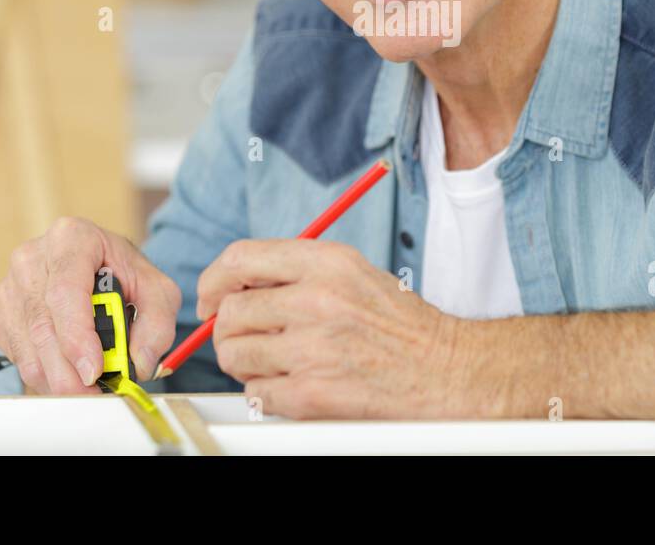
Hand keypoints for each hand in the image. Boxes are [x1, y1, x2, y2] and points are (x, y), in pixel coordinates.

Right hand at [0, 217, 181, 394]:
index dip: (77, 336)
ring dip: (58, 378)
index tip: (94, 370)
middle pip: (43, 326)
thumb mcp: (156, 288)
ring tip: (89, 388)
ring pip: (28, 348)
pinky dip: (45, 375)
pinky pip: (17, 356)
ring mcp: (10, 286)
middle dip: (69, 371)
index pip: (66, 291)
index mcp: (72, 239)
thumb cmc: (123, 274)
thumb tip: (139, 361)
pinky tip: (68, 371)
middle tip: (96, 395)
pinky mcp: (0, 314)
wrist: (97, 266)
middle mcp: (32, 258)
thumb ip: (157, 322)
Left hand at [196, 238, 464, 418]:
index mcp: (325, 263)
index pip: (239, 259)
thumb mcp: (352, 272)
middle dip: (227, 330)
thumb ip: (296, 271)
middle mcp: (316, 301)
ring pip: (235, 356)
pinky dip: (267, 394)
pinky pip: (257, 394)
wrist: (442, 369)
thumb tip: (234, 284)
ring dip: (245, 363)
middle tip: (244, 338)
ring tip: (275, 362)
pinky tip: (295, 384)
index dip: (214, 281)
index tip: (211, 298)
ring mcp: (312, 350)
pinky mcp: (312, 394)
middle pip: (229, 313)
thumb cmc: (398, 323)